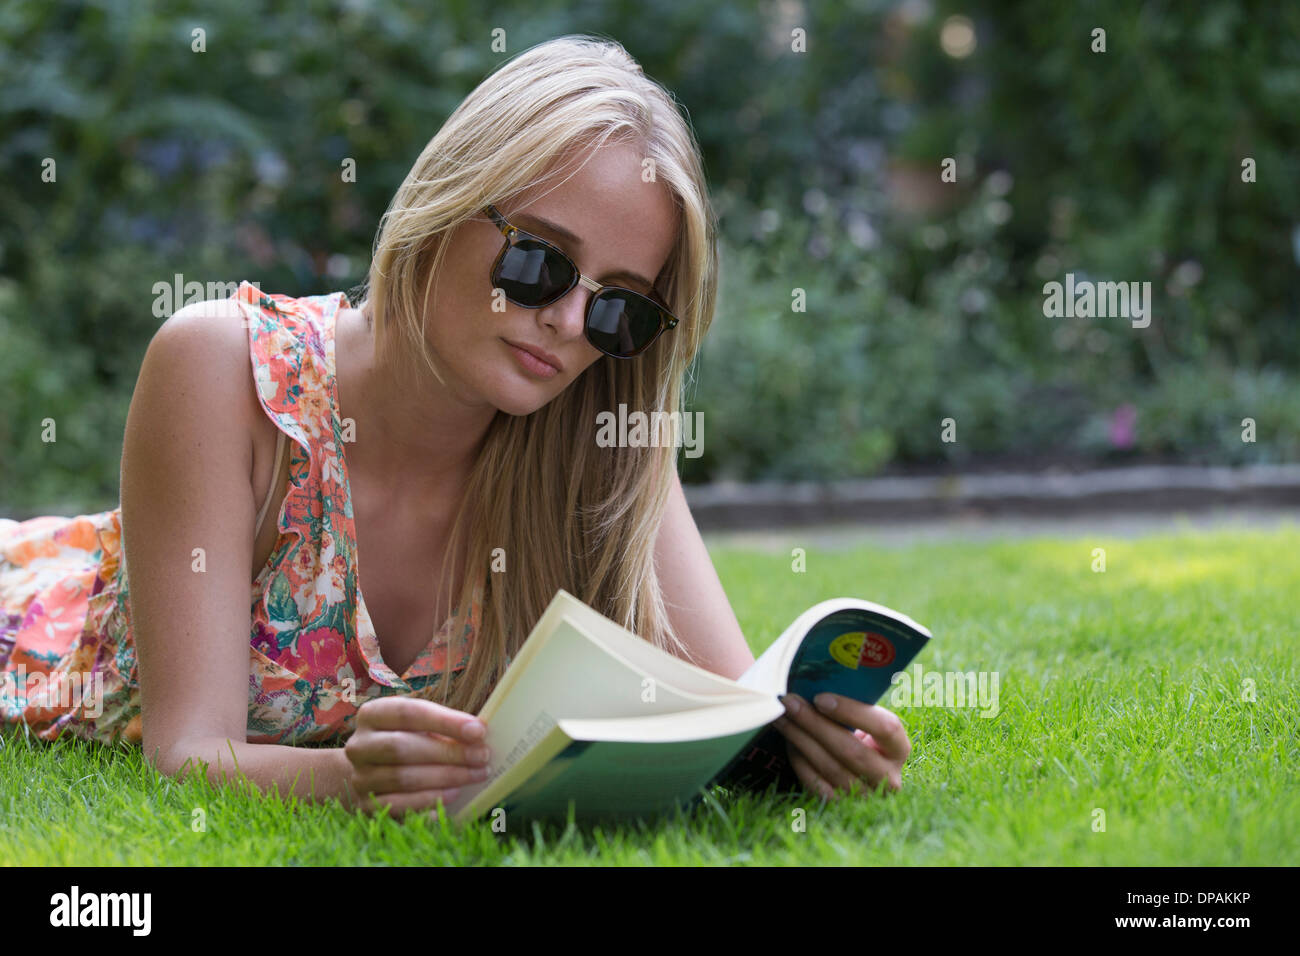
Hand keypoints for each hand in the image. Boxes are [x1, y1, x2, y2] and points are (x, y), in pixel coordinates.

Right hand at [342, 696, 491, 818]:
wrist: (369, 772)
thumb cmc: (404, 740)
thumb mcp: (418, 726)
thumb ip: (443, 726)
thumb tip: (478, 733)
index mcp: (372, 715)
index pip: (408, 713)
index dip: (445, 721)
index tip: (478, 730)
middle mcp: (359, 745)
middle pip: (403, 748)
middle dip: (448, 752)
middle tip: (482, 757)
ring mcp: (359, 777)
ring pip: (403, 778)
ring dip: (445, 778)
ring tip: (474, 775)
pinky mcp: (364, 805)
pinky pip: (398, 806)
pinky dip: (427, 802)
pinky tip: (452, 795)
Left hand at [772, 693, 910, 800]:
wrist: (858, 772)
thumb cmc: (859, 735)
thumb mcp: (865, 722)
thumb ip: (851, 705)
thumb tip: (813, 682)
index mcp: (899, 748)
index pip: (885, 728)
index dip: (852, 712)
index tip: (820, 698)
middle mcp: (889, 778)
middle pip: (851, 751)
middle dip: (815, 724)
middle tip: (790, 703)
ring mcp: (866, 796)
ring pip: (830, 768)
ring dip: (801, 739)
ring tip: (782, 717)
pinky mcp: (842, 807)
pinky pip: (816, 784)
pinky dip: (800, 760)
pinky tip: (788, 740)